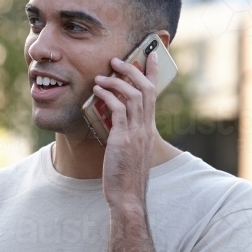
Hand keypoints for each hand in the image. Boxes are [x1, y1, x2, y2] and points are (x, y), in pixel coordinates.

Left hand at [92, 51, 157, 209]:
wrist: (128, 197)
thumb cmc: (126, 177)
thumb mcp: (129, 151)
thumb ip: (126, 134)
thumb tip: (114, 122)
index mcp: (148, 129)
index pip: (154, 94)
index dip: (154, 72)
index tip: (152, 54)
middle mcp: (145, 128)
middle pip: (146, 89)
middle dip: (133, 70)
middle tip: (118, 60)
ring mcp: (136, 133)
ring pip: (133, 95)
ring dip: (117, 81)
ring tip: (102, 75)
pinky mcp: (123, 139)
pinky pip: (118, 109)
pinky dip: (108, 96)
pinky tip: (97, 90)